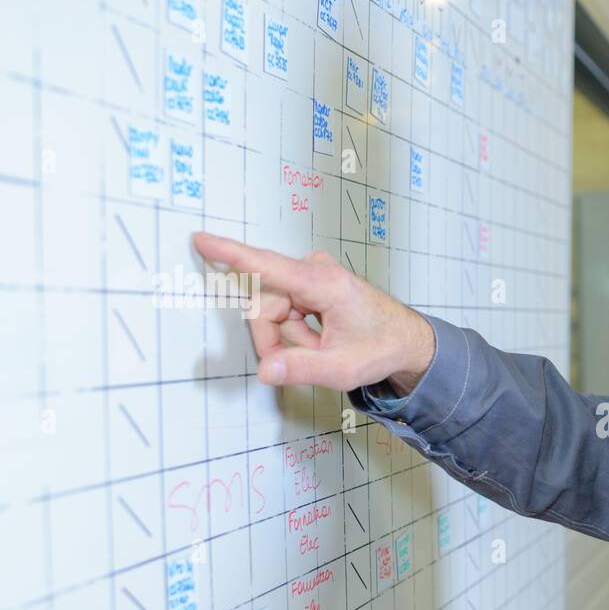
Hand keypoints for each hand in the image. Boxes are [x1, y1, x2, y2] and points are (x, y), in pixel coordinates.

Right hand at [191, 232, 434, 392]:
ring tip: (320, 346)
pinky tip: (319, 338)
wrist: (406, 340)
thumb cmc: (381, 348)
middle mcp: (316, 271)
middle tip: (304, 359)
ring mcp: (312, 274)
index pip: (268, 267)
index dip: (231, 254)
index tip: (201, 239)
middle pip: (264, 305)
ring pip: (271, 310)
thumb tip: (265, 371)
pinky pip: (282, 309)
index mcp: (324, 284)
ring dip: (288, 337)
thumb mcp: (343, 368)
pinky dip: (295, 331)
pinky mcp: (310, 282)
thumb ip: (301, 369)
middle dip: (275, 339)